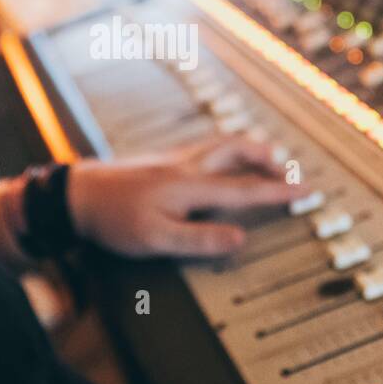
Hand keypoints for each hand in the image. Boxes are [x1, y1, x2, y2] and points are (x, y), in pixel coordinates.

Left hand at [66, 135, 300, 258]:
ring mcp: (173, 159)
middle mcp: (186, 166)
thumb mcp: (157, 240)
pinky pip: (205, 146)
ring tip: (265, 159)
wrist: (77, 195)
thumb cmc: (113, 220)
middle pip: (237, 150)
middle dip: (267, 158)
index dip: (278, 191)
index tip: (305, 191)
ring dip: (248, 149)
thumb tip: (240, 239)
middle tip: (289, 171)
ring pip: (221, 143)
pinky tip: (222, 158)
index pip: (244, 188)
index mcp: (189, 186)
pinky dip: (226, 149)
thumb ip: (200, 240)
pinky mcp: (161, 159)